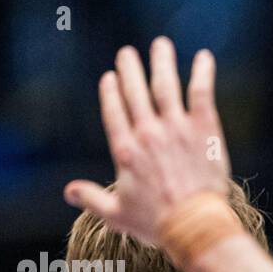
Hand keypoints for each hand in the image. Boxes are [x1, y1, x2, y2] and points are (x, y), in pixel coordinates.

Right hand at [64, 37, 230, 244]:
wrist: (194, 226)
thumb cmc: (156, 224)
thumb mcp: (117, 215)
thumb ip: (91, 199)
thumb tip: (68, 192)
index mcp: (125, 151)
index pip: (114, 112)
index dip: (111, 92)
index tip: (110, 78)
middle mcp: (147, 133)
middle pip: (135, 92)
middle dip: (130, 69)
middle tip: (127, 53)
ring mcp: (176, 128)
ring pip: (165, 85)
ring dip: (161, 62)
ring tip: (160, 45)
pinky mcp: (204, 129)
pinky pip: (201, 93)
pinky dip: (202, 73)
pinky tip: (203, 57)